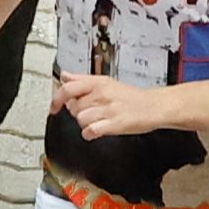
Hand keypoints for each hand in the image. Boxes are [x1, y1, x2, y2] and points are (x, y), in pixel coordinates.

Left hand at [52, 74, 168, 138]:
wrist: (154, 106)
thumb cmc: (131, 96)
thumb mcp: (106, 82)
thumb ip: (83, 79)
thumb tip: (65, 75)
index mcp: (98, 82)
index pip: (68, 87)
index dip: (56, 99)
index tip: (54, 107)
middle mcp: (101, 94)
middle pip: (73, 107)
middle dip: (77, 113)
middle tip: (90, 113)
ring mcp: (108, 109)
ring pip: (80, 119)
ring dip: (85, 124)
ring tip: (96, 121)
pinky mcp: (114, 123)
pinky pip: (90, 130)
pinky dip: (89, 133)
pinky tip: (96, 131)